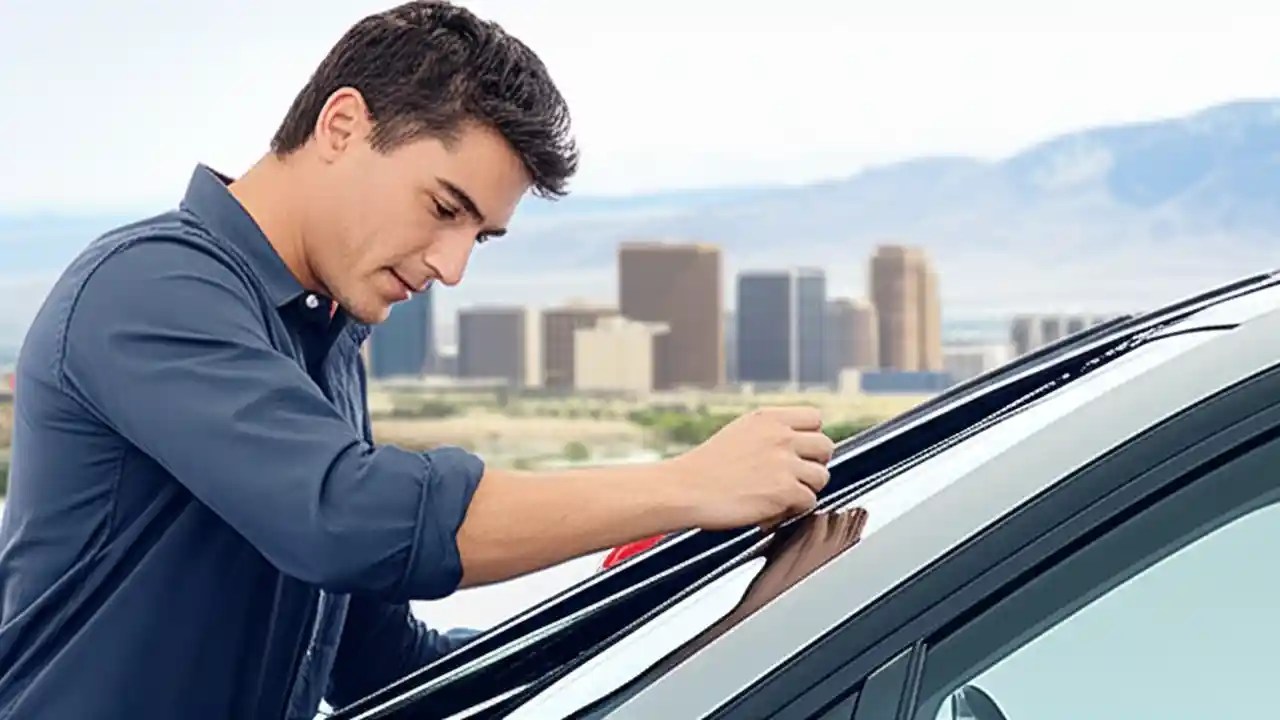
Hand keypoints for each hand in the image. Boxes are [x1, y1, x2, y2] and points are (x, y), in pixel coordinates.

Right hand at [665, 406, 834, 530]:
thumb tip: (800, 444)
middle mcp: (781, 436)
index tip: (798, 452)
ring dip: (805, 489)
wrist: (686, 489)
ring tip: (782, 495)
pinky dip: (794, 509)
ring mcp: (785, 463)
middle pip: (825, 446)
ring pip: (821, 476)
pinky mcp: (785, 491)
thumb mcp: (740, 433)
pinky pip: (809, 501)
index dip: (809, 437)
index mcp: (769, 418)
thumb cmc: (707, 467)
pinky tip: (773, 509)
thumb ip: (770, 433)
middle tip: (794, 476)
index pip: (815, 418)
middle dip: (813, 463)